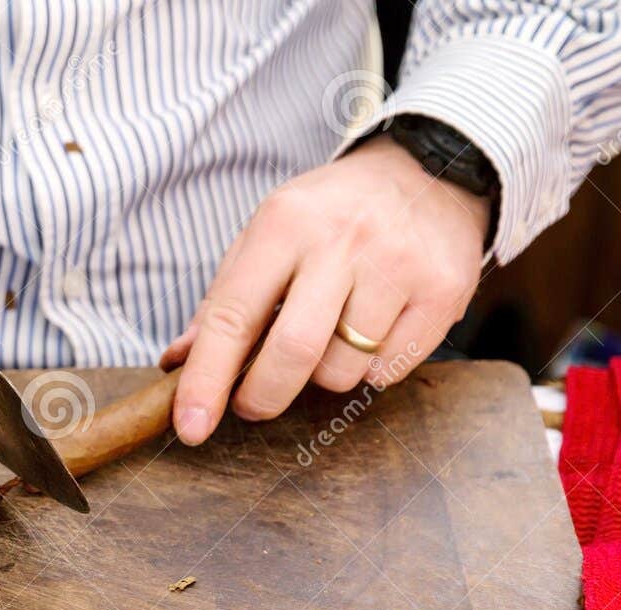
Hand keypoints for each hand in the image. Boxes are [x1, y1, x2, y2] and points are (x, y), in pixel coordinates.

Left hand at [159, 136, 490, 444]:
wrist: (428, 171)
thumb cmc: (329, 217)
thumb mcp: (267, 237)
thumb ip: (222, 301)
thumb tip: (177, 363)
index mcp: (284, 223)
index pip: (232, 316)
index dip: (206, 380)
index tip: (191, 426)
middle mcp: (343, 240)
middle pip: (292, 352)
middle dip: (262, 396)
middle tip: (253, 402)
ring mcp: (399, 264)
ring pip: (342, 370)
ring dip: (323, 375)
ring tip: (331, 335)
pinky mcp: (444, 291)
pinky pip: (389, 370)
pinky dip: (371, 367)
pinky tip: (375, 327)